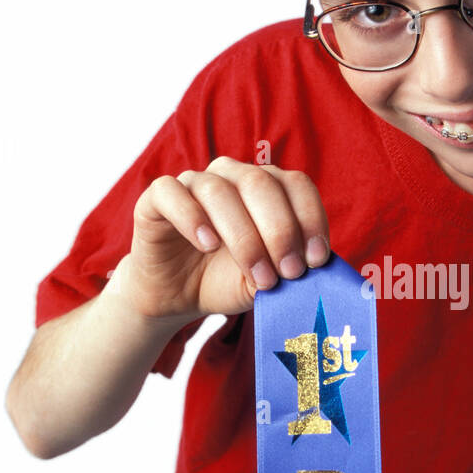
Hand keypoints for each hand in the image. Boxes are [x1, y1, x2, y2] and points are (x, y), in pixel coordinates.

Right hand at [115, 158, 330, 322]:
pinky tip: (208, 246)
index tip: (316, 260)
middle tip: (289, 272)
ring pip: (219, 191)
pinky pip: (171, 192)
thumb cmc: (226, 279)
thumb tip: (313, 265)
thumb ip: (286, 266)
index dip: (310, 219)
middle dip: (280, 231)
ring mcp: (193, 183)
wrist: (177, 296)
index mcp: (266, 187)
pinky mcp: (156, 198)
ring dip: (244, 237)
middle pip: (260, 183)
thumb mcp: (266, 278)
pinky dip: (192, 218)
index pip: (295, 184)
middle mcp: (231, 176)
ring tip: (257, 275)